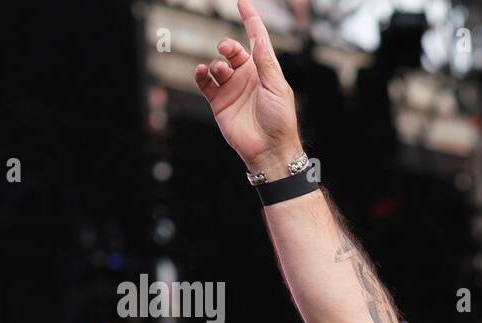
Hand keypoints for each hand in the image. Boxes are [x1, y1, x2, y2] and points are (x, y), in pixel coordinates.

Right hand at [193, 0, 302, 175]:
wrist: (268, 150)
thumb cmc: (280, 121)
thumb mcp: (277, 88)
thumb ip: (266, 64)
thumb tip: (259, 40)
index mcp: (265, 71)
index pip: (257, 40)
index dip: (251, 21)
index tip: (243, 2)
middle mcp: (248, 77)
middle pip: (232, 50)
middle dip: (228, 45)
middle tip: (226, 49)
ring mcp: (232, 88)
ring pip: (217, 64)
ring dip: (216, 64)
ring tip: (221, 72)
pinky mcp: (219, 101)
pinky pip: (205, 81)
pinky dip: (201, 74)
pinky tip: (202, 72)